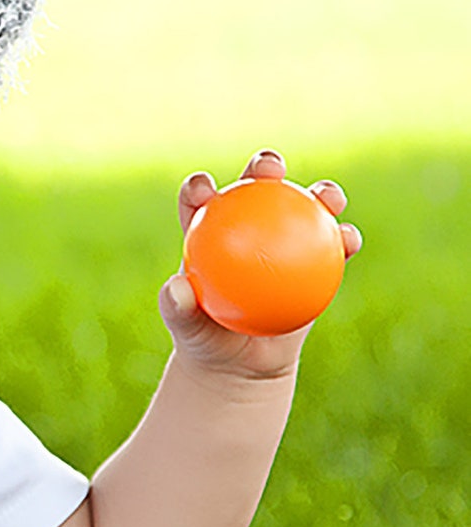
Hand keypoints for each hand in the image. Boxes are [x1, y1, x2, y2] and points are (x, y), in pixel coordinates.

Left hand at [159, 149, 362, 379]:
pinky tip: (349, 240)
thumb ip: (176, 308)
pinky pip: (333, 247)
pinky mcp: (315, 261)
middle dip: (264, 167)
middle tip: (270, 168)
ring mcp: (284, 241)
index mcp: (207, 233)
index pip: (199, 202)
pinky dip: (343, 239)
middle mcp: (247, 227)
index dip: (198, 187)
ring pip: (304, 208)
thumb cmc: (205, 338)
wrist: (240, 359)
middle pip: (256, 188)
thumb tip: (177, 289)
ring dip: (320, 193)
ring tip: (328, 196)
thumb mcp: (185, 327)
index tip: (204, 189)